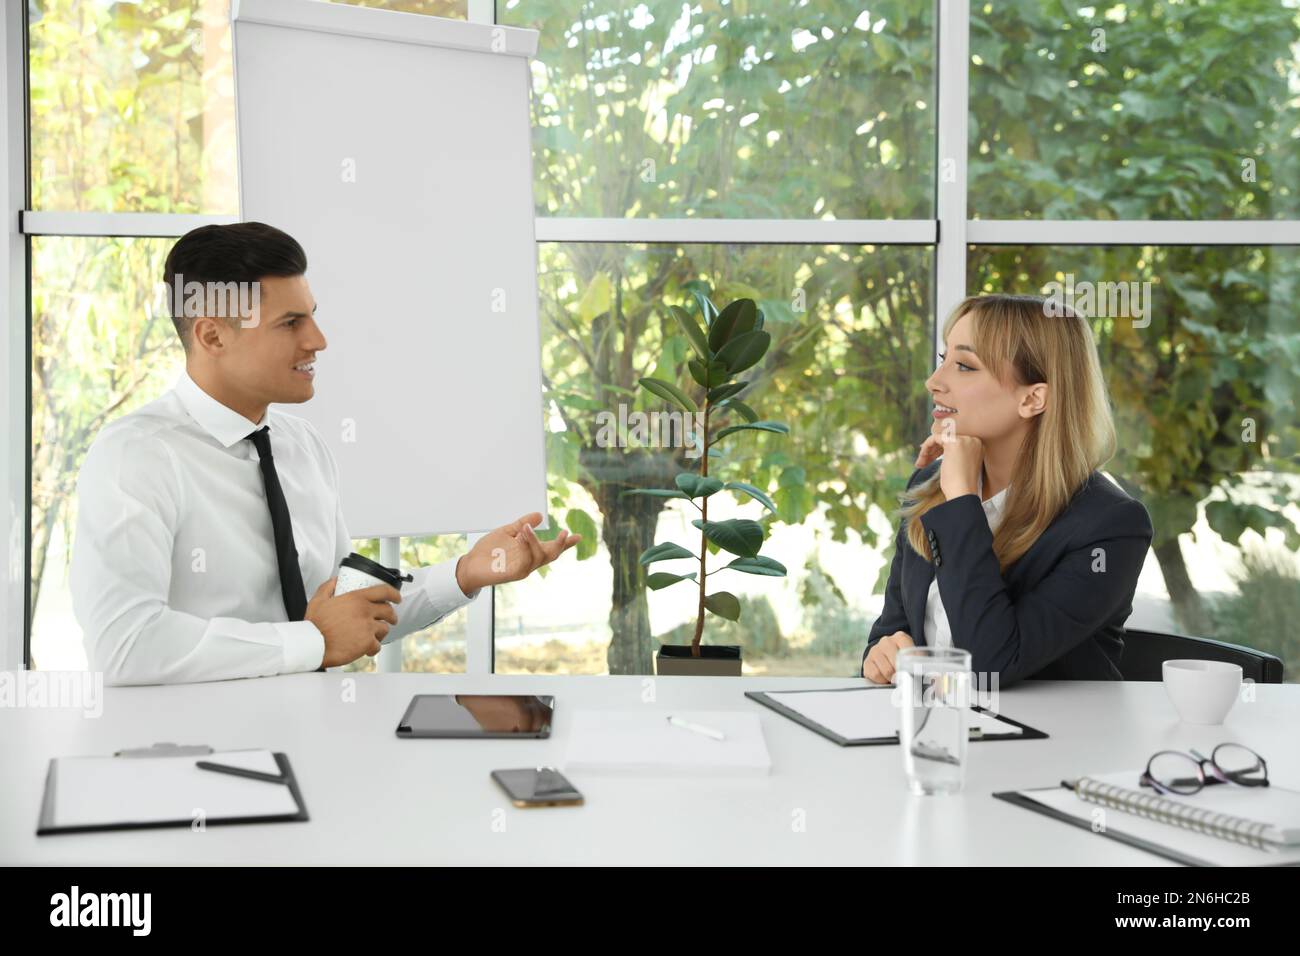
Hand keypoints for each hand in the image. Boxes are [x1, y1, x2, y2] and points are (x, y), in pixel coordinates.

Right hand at [307, 576, 401, 667]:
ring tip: (373, 635)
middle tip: (389, 619)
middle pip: (388, 611)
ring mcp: (368, 627)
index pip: (384, 591)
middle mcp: (365, 611)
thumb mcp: (319, 600)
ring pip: (385, 629)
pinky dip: (373, 648)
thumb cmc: (314, 625)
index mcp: (356, 598)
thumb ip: (328, 587)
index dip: (394, 594)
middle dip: (391, 616)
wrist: (313, 644)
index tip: (397, 598)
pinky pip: (377, 646)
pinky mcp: (367, 643)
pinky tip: (367, 649)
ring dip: (380, 632)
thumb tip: (335, 580)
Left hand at [454, 512, 581, 593]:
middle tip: (566, 533)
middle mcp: (529, 561)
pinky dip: (526, 548)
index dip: (565, 543)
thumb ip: (522, 524)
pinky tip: (521, 537)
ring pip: (539, 556)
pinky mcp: (514, 573)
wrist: (470, 564)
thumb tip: (540, 515)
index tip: (578, 536)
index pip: (551, 547)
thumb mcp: (507, 532)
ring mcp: (523, 568)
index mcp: (529, 551)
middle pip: (552, 555)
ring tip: (526, 528)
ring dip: (535, 541)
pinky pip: (526, 561)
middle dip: (561, 545)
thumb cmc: (488, 551)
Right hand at [862, 630, 913, 683]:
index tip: (914, 673)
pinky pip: (876, 675)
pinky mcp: (867, 661)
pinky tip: (885, 676)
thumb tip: (923, 677)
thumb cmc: (903, 658)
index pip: (908, 652)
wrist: (886, 656)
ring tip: (894, 676)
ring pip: (887, 671)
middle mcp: (886, 641)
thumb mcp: (914, 656)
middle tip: (905, 677)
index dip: (911, 665)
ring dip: (892, 678)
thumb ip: (918, 663)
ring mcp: (875, 650)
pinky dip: (882, 680)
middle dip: (902, 673)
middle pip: (897, 662)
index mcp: (900, 637)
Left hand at [915, 419, 982, 500]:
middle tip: (922, 463)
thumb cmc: (960, 486)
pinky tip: (922, 459)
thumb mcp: (959, 467)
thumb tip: (937, 449)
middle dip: (932, 451)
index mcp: (977, 447)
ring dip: (927, 450)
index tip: (929, 459)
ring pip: (939, 438)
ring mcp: (965, 440)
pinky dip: (926, 447)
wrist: (963, 493)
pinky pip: (934, 438)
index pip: (954, 443)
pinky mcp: (954, 442)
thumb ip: (954, 456)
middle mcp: (973, 441)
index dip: (939, 450)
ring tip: (920, 464)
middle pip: (946, 440)